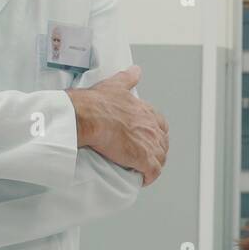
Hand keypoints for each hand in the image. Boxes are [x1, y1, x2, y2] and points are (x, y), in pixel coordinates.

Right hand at [66, 66, 169, 185]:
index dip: (155, 134)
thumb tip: (136, 70)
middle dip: (155, 151)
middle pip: (162, 143)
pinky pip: (153, 172)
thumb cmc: (96, 102)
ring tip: (142, 170)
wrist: (86, 116)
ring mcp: (148, 143)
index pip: (160, 125)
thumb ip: (127, 78)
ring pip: (160, 158)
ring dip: (153, 165)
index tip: (147, 139)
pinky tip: (142, 179)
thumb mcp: (115, 84)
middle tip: (144, 157)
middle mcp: (150, 126)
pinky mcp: (142, 158)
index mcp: (145, 111)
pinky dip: (149, 177)